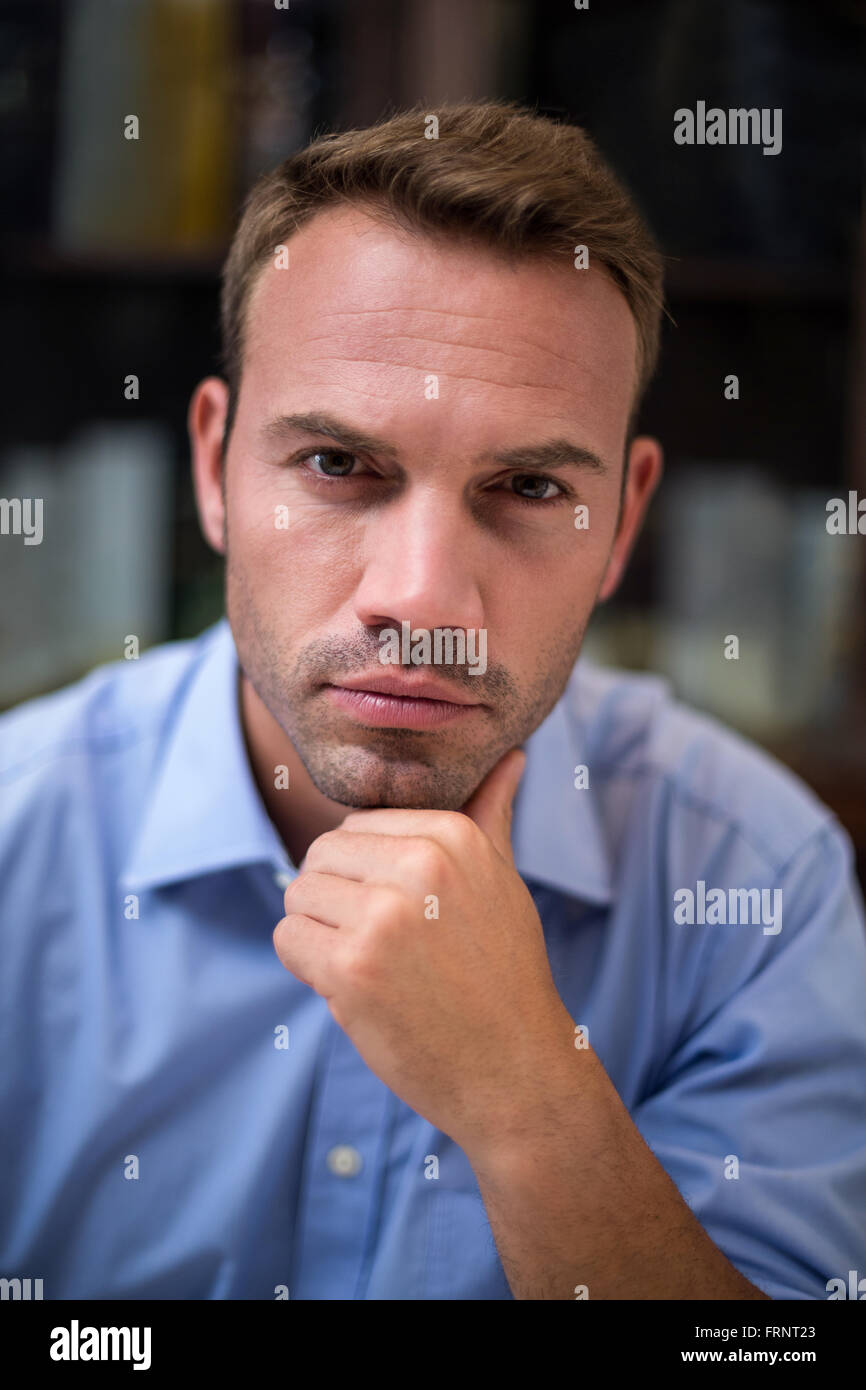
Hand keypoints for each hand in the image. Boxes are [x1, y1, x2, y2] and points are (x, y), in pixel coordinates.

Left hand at [272, 747, 574, 1155]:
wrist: (516, 1071)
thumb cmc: (505, 975)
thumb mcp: (502, 882)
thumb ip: (491, 813)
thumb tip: (510, 753)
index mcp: (453, 834)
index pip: (357, 825)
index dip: (366, 875)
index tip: (407, 918)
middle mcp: (420, 864)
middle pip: (320, 854)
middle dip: (335, 901)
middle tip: (384, 948)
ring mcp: (384, 915)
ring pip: (298, 895)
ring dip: (319, 934)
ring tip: (372, 968)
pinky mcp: (351, 968)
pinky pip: (288, 938)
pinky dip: (308, 967)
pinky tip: (356, 990)